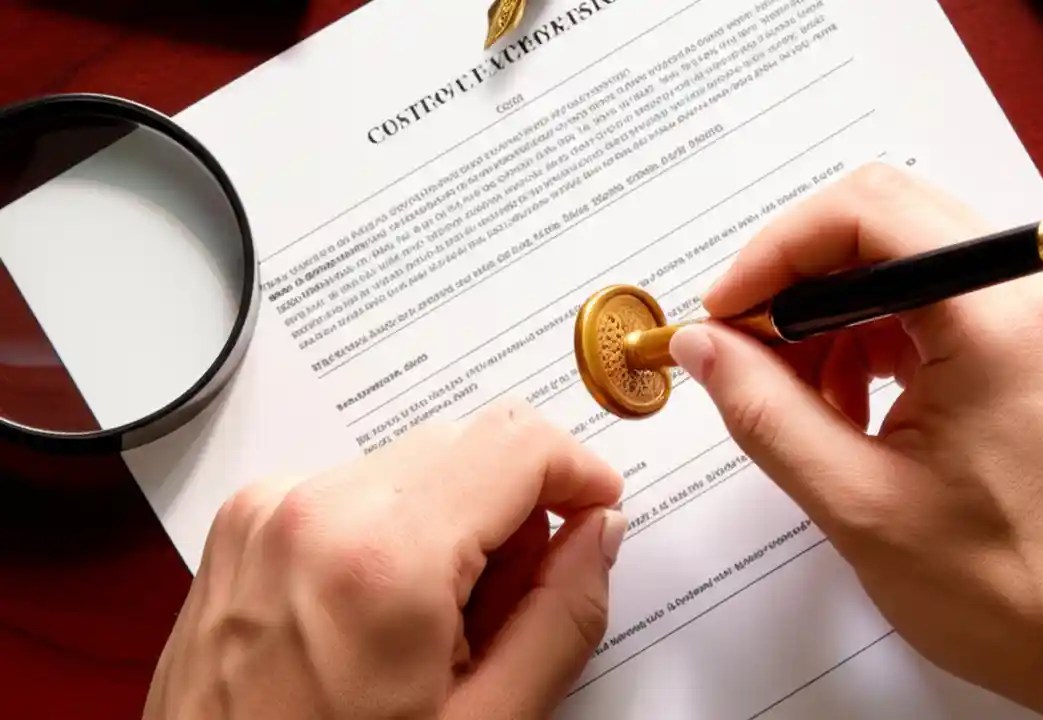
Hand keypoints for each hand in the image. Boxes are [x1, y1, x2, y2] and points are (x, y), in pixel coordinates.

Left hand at [143, 399, 624, 719]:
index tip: (597, 509)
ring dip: (458, 522)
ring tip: (441, 627)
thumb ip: (561, 618)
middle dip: (517, 507)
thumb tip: (596, 535)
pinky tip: (392, 614)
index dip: (580, 471)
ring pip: (416, 465)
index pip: (518, 443)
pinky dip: (400, 531)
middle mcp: (311, 509)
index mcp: (379, 556)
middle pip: (468, 443)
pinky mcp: (245, 525)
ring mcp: (267, 512)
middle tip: (515, 605)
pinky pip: (358, 489)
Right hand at [669, 164, 1042, 718]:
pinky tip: (847, 404)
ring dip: (831, 312)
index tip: (726, 310)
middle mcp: (1033, 289)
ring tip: (798, 396)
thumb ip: (765, 412)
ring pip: (900, 256)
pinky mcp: (1033, 337)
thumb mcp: (859, 503)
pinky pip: (931, 296)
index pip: (864, 211)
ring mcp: (1040, 309)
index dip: (773, 253)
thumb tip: (705, 348)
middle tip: (745, 347)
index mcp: (999, 318)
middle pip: (880, 219)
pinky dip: (871, 334)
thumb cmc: (1019, 590)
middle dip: (796, 280)